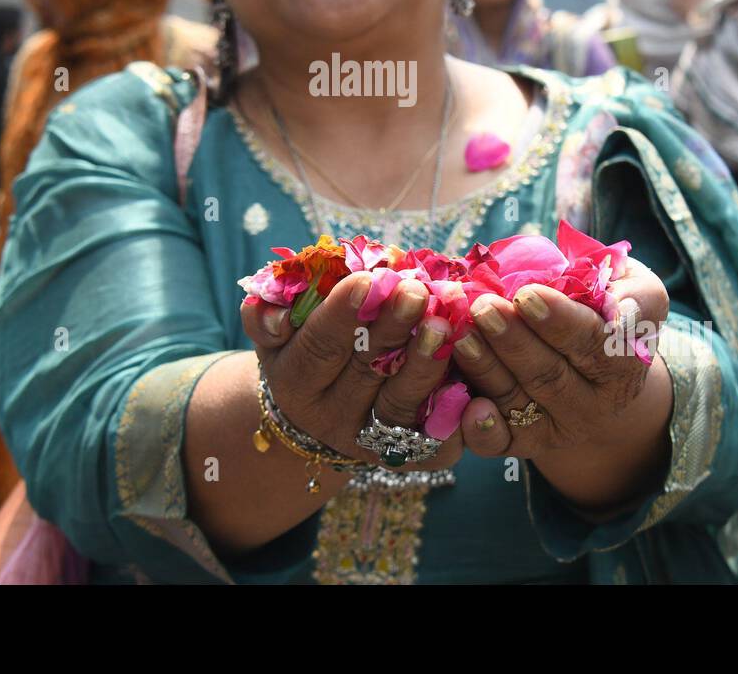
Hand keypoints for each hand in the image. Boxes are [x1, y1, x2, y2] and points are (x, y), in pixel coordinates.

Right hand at [239, 273, 462, 470]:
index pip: (318, 348)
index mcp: (297, 386)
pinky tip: (472, 373)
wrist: (326, 406)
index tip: (368, 279)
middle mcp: (333, 420)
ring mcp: (375, 443)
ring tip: (446, 322)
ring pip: (403, 405)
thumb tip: (273, 313)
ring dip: (426, 364)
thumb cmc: (304, 348)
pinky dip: (457, 413)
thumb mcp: (277, 333)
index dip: (341, 315)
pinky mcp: (414, 457)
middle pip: (366, 373)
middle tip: (417, 290)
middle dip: (393, 329)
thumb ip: (266, 316)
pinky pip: (437, 441)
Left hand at [452, 256, 670, 459]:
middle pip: (550, 375)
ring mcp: (557, 426)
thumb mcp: (637, 292)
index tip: (528, 294)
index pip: (595, 344)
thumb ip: (638, 298)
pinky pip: (503, 443)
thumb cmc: (608, 309)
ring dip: (487, 370)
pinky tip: (469, 406)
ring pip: (519, 401)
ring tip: (462, 337)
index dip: (560, 322)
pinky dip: (484, 430)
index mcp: (624, 365)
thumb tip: (622, 310)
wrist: (594, 363)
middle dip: (514, 341)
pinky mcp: (525, 442)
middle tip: (483, 308)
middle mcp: (594, 405)